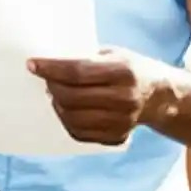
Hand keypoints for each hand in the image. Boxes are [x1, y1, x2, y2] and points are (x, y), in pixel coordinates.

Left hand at [27, 48, 167, 145]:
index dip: (51, 68)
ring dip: (57, 104)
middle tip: (44, 77)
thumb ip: (85, 58)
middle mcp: (124, 98)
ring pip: (72, 118)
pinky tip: (66, 108)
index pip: (77, 72)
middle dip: (51, 86)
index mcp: (123, 71)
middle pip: (72, 97)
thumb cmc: (129, 68)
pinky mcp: (116, 137)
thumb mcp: (113, 53)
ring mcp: (121, 121)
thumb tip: (49, 61)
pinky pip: (79, 133)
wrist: (158, 95)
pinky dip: (66, 120)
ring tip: (55, 92)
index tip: (32, 64)